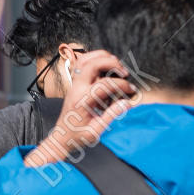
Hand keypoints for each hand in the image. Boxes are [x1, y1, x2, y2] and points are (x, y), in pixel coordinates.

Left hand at [26, 50, 136, 167]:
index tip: (131, 91)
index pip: (103, 84)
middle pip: (91, 65)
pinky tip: (107, 66)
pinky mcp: (75, 83)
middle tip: (124, 72)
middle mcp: (76, 89)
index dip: (121, 85)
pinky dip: (95, 59)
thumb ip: (111, 115)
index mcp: (82, 101)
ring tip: (116, 65)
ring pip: (84, 60)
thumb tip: (127, 103)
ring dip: (102, 57)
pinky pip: (81, 64)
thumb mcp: (97, 131)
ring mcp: (74, 84)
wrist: (62, 137)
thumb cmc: (78, 136)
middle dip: (111, 63)